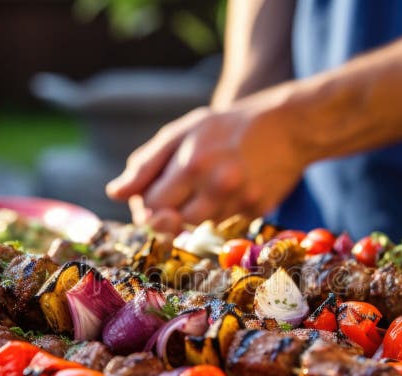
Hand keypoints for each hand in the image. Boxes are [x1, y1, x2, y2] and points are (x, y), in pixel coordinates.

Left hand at [106, 86, 306, 226]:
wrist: (288, 125)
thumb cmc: (226, 127)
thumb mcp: (182, 133)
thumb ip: (145, 165)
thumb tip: (114, 194)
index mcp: (191, 164)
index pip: (150, 207)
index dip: (146, 205)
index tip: (152, 195)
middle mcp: (216, 186)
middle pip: (171, 222)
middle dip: (166, 212)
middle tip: (177, 191)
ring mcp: (239, 201)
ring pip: (198, 224)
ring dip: (194, 210)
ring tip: (210, 181)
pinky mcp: (257, 211)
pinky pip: (225, 222)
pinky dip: (221, 209)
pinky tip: (234, 185)